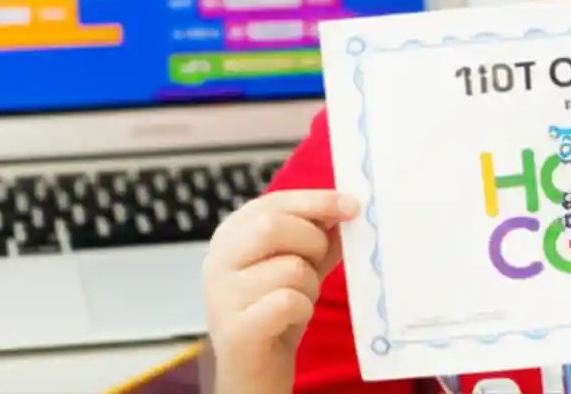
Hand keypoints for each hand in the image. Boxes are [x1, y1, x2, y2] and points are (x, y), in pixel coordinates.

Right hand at [203, 189, 360, 393]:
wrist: (255, 370)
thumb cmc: (276, 311)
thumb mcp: (298, 265)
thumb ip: (317, 236)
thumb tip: (345, 208)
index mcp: (231, 235)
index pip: (274, 202)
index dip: (316, 201)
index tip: (352, 205)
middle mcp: (218, 260)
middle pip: (274, 226)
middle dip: (312, 242)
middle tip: (318, 263)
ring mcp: (222, 295)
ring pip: (290, 268)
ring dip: (310, 285)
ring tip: (299, 299)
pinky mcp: (236, 329)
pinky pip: (289, 302)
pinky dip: (303, 308)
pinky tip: (292, 319)